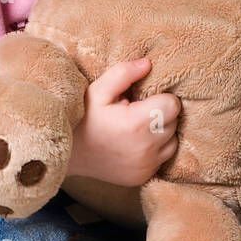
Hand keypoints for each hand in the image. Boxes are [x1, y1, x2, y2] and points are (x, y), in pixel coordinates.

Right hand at [67, 57, 180, 185]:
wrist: (67, 154)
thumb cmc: (83, 118)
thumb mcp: (98, 90)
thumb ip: (124, 73)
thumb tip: (148, 64)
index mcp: (136, 124)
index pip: (172, 105)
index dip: (161, 97)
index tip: (144, 99)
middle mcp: (145, 149)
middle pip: (173, 122)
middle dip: (160, 114)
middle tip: (138, 112)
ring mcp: (146, 166)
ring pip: (172, 141)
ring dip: (161, 133)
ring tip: (138, 127)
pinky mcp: (144, 177)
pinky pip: (163, 158)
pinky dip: (155, 150)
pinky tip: (135, 143)